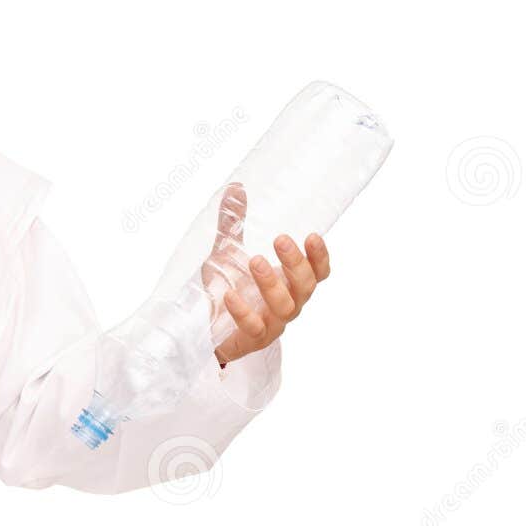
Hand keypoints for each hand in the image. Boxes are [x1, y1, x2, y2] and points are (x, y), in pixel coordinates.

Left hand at [203, 184, 330, 364]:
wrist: (206, 328)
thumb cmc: (228, 288)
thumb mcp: (228, 253)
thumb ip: (234, 224)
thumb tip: (236, 187)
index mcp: (291, 283)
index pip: (318, 272)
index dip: (320, 256)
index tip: (312, 235)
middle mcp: (289, 303)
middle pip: (305, 285)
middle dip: (295, 262)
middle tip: (280, 239)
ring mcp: (273, 323)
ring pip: (284, 305)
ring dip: (271, 283)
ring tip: (255, 260)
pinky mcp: (252, 338)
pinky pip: (253, 326)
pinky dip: (242, 311)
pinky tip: (229, 295)